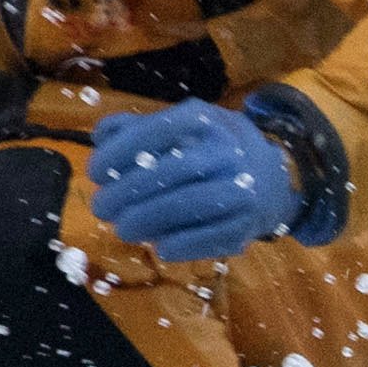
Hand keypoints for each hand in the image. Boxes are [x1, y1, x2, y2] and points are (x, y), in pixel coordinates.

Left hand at [87, 99, 296, 263]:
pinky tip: (158, 246)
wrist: (273, 178)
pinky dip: (179, 244)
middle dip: (126, 193)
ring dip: (147, 220)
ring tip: (123, 228)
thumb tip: (100, 137)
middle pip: (168, 172)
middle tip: (101, 207)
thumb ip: (137, 128)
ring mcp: (240, 188)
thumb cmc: (212, 149)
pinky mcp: (246, 224)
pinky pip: (208, 238)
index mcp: (204, 120)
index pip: (156, 131)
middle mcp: (226, 150)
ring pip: (186, 206)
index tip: (94, 172)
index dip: (119, 152)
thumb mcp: (182, 127)